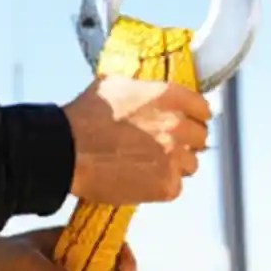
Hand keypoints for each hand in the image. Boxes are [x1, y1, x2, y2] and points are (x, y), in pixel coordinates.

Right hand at [62, 76, 210, 204]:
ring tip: (149, 164)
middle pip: (200, 137)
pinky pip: (175, 186)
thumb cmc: (85, 118)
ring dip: (175, 165)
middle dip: (185, 141)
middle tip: (164, 145)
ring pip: (190, 164)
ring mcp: (174, 157)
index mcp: (168, 97)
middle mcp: (177, 125)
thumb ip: (141, 88)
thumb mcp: (114, 84)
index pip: (202, 109)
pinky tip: (142, 179)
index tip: (186, 122)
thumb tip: (146, 91)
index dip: (192, 116)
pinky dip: (161, 185)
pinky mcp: (166, 185)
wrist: (68, 151)